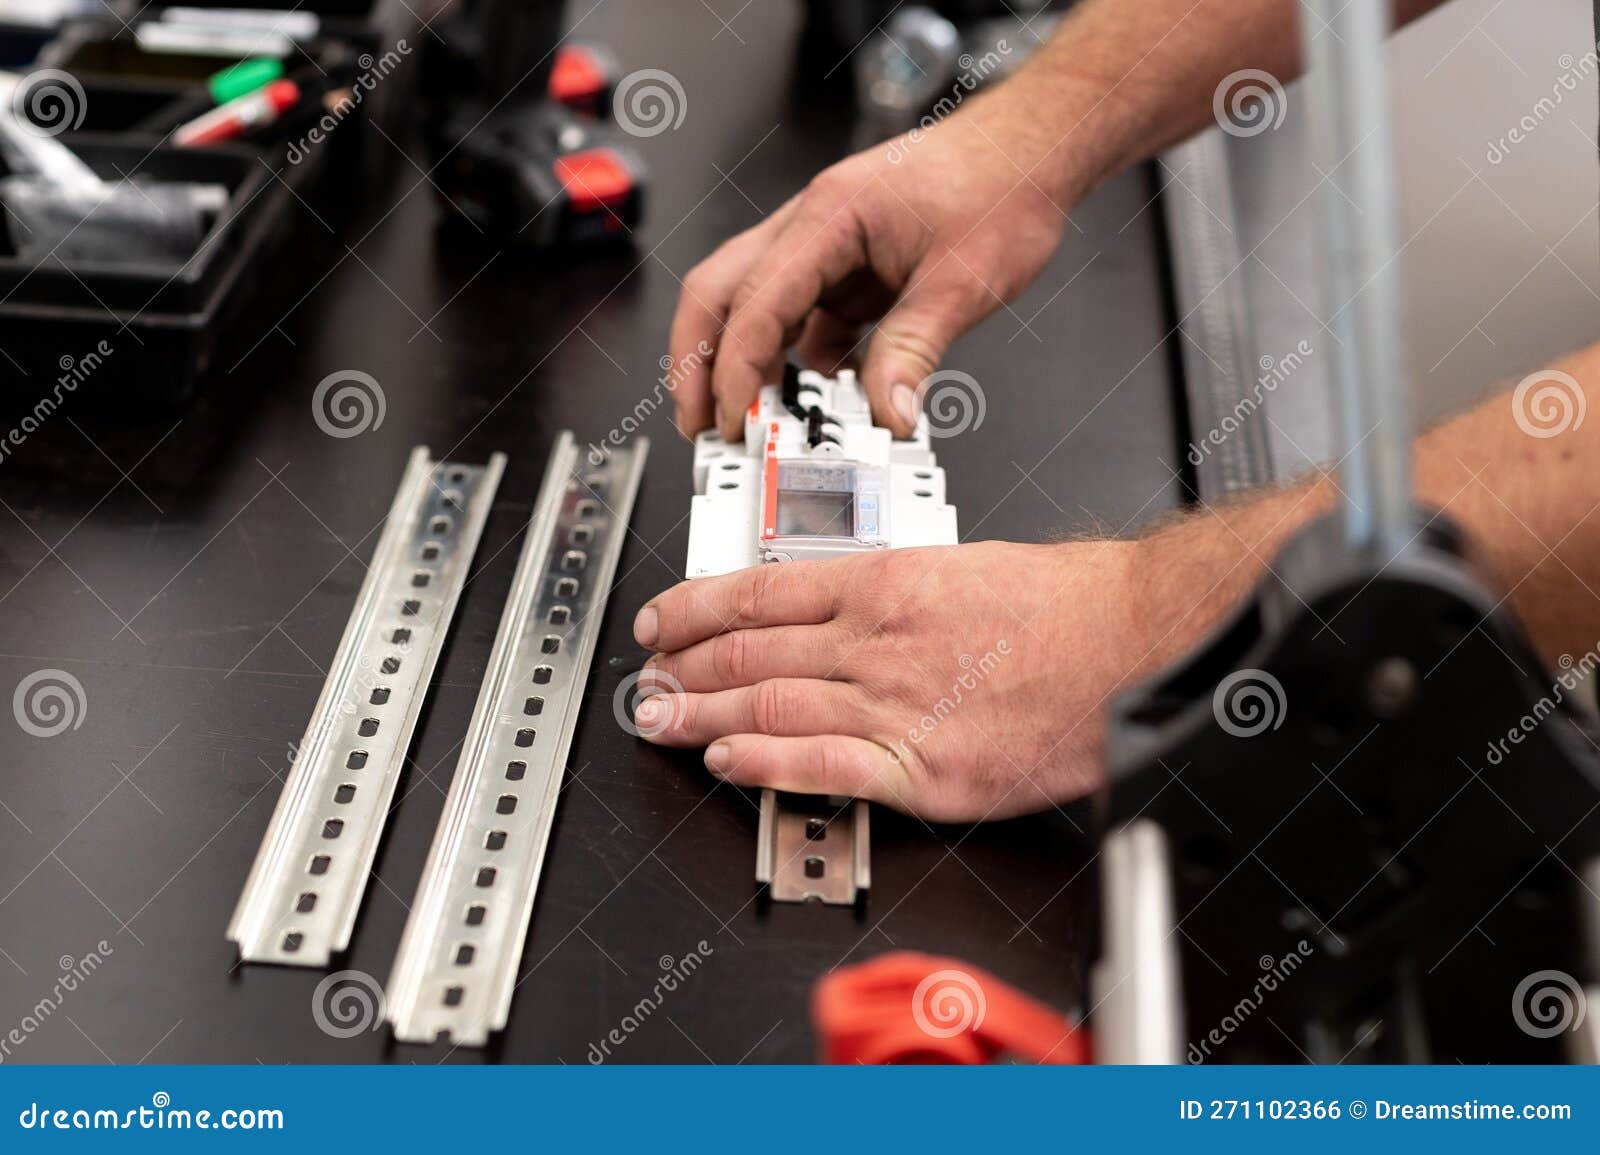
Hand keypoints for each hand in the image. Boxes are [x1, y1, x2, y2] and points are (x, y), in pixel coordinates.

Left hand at [628, 540, 1145, 821]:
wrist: (1140, 645)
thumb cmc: (1072, 604)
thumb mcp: (967, 564)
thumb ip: (896, 590)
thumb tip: (843, 606)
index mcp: (888, 581)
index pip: (761, 592)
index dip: (695, 607)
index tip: (662, 621)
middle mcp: (879, 638)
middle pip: (751, 649)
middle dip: (684, 665)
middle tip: (646, 678)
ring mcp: (897, 704)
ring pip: (771, 703)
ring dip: (703, 713)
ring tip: (660, 719)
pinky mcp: (924, 767)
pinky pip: (823, 766)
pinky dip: (766, 763)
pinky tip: (727, 761)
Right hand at [668, 98, 1075, 441]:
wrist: (1031, 150)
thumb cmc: (1000, 186)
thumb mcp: (962, 283)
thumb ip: (915, 351)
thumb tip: (888, 413)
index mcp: (832, 216)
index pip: (757, 300)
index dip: (737, 367)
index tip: (734, 417)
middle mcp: (814, 224)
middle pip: (721, 292)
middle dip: (700, 361)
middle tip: (702, 421)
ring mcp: (827, 245)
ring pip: (755, 304)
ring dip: (745, 360)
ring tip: (750, 415)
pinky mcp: (848, 266)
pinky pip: (804, 316)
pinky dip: (800, 358)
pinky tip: (819, 392)